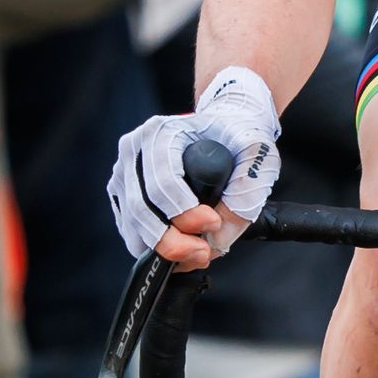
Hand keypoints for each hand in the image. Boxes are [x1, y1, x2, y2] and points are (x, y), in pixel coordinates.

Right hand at [107, 65, 283, 271]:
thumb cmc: (236, 136)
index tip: (214, 223)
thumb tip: (215, 241)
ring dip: (164, 249)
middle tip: (204, 250)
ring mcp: (124, 172)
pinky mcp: (122, 194)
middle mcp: (134, 150)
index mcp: (162, 132)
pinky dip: (154, 247)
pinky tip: (183, 247)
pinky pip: (131, 231)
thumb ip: (244, 194)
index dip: (186, 213)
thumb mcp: (256, 153)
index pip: (163, 183)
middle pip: (141, 209)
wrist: (224, 125)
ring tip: (197, 252)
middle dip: (173, 240)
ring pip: (133, 225)